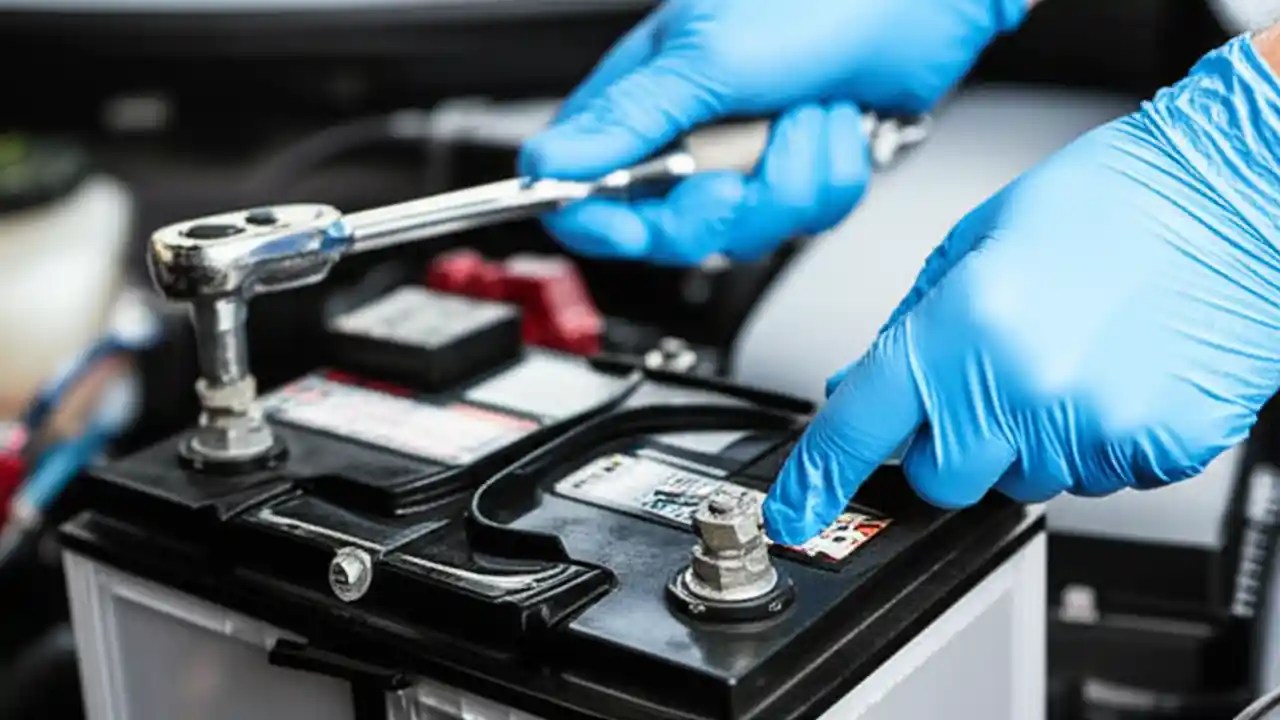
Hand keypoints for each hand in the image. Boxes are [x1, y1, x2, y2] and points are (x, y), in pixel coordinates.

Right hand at [519, 0, 1027, 264]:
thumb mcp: (703, 60)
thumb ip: (626, 122)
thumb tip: (546, 165)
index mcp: (644, 100)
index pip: (584, 188)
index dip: (597, 222)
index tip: (621, 226)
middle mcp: (691, 137)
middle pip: (668, 230)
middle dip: (716, 207)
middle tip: (735, 172)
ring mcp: (748, 160)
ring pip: (746, 230)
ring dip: (790, 176)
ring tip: (806, 114)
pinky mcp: (799, 174)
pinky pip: (806, 216)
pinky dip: (832, 172)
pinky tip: (838, 122)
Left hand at [762, 34, 1279, 543]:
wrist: (1233, 194)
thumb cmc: (1111, 203)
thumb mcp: (974, 245)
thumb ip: (908, 328)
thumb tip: (856, 387)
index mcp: (960, 328)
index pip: (859, 427)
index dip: (817, 478)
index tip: (795, 510)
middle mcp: (1018, 386)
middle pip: (940, 479)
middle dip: (946, 445)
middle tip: (984, 384)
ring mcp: (1089, 426)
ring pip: (1020, 482)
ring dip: (1025, 440)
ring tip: (1066, 360)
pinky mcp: (1153, 449)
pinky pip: (1094, 477)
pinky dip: (1091, 439)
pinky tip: (1111, 375)